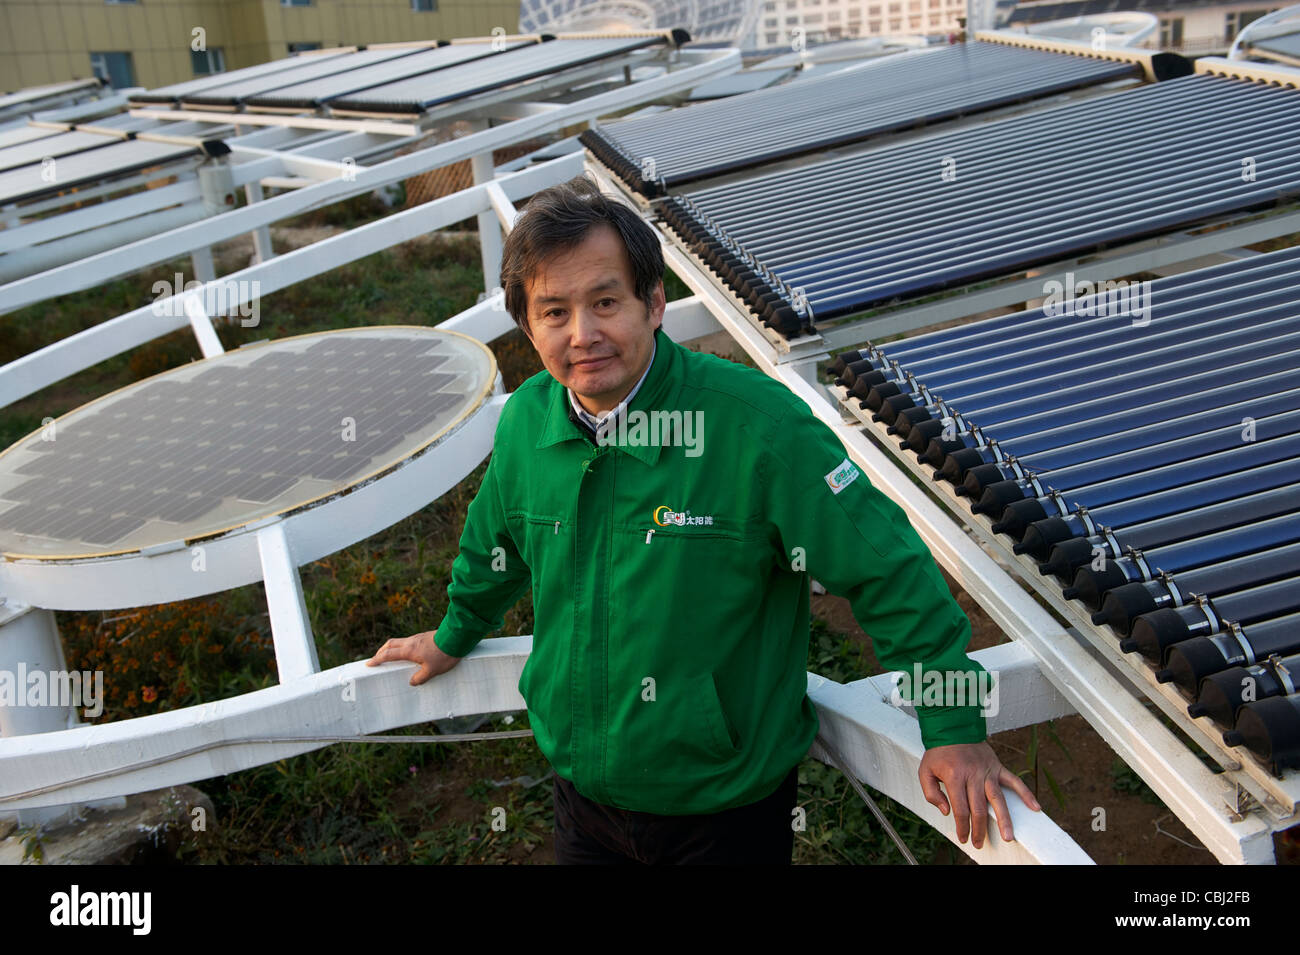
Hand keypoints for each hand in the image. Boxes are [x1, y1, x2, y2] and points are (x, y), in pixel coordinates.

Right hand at [366, 630, 462, 685]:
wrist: (457, 638)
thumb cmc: (444, 654)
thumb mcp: (432, 671)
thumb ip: (420, 677)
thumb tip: (412, 682)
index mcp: (409, 650)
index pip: (388, 654)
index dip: (377, 659)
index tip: (369, 663)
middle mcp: (410, 642)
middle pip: (390, 644)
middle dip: (381, 651)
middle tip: (376, 658)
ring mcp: (417, 638)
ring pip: (399, 641)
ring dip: (391, 648)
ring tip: (390, 656)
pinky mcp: (424, 636)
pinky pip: (408, 641)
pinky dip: (401, 647)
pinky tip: (407, 653)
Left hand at [918, 741, 1040, 848]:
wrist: (953, 728)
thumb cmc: (939, 753)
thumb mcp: (925, 771)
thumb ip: (931, 793)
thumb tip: (947, 811)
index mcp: (954, 776)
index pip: (961, 808)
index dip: (962, 826)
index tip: (963, 838)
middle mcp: (973, 775)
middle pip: (979, 808)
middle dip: (979, 829)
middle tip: (979, 843)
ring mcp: (987, 771)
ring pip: (998, 799)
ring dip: (1003, 820)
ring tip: (1008, 837)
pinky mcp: (997, 767)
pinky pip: (1014, 781)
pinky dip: (1026, 794)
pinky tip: (1035, 807)